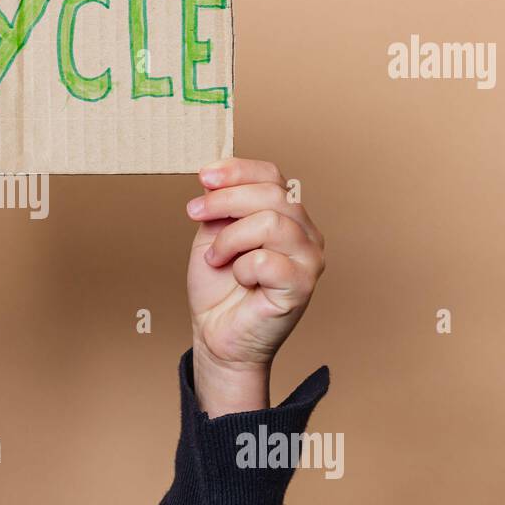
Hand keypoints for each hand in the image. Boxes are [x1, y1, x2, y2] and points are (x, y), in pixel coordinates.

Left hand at [185, 158, 324, 417]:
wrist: (216, 334)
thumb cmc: (219, 287)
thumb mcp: (213, 234)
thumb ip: (221, 207)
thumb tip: (216, 179)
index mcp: (287, 215)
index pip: (272, 175)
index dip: (237, 170)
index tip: (203, 176)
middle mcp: (306, 233)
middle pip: (273, 193)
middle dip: (225, 200)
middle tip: (194, 213)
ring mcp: (309, 260)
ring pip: (272, 222)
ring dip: (231, 237)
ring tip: (216, 257)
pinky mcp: (302, 287)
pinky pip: (268, 260)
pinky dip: (243, 267)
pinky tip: (239, 278)